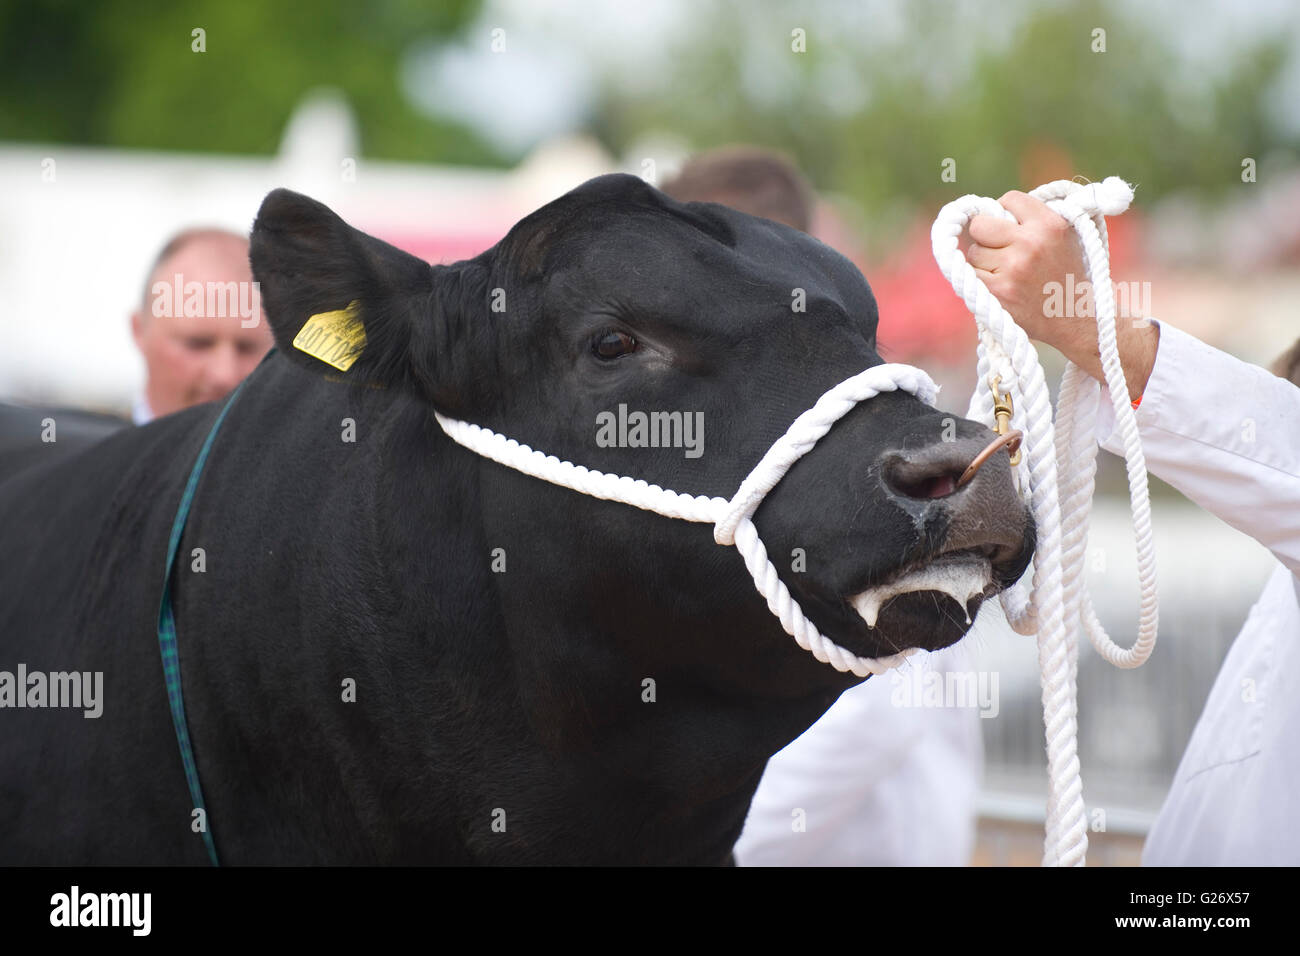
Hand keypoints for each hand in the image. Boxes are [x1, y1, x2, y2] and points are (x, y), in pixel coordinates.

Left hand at [967, 191, 1157, 401]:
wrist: (1076, 317)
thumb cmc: (1067, 273)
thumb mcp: (1065, 234)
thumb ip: (1035, 218)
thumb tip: (994, 208)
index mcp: (1049, 224)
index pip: (1008, 199)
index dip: (1004, 212)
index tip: (1008, 224)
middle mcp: (1030, 242)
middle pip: (980, 225)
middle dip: (984, 234)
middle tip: (996, 246)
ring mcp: (1012, 268)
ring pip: (973, 253)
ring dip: (982, 261)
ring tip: (1006, 271)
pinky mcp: (998, 291)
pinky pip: (970, 276)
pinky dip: (979, 280)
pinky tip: (998, 285)